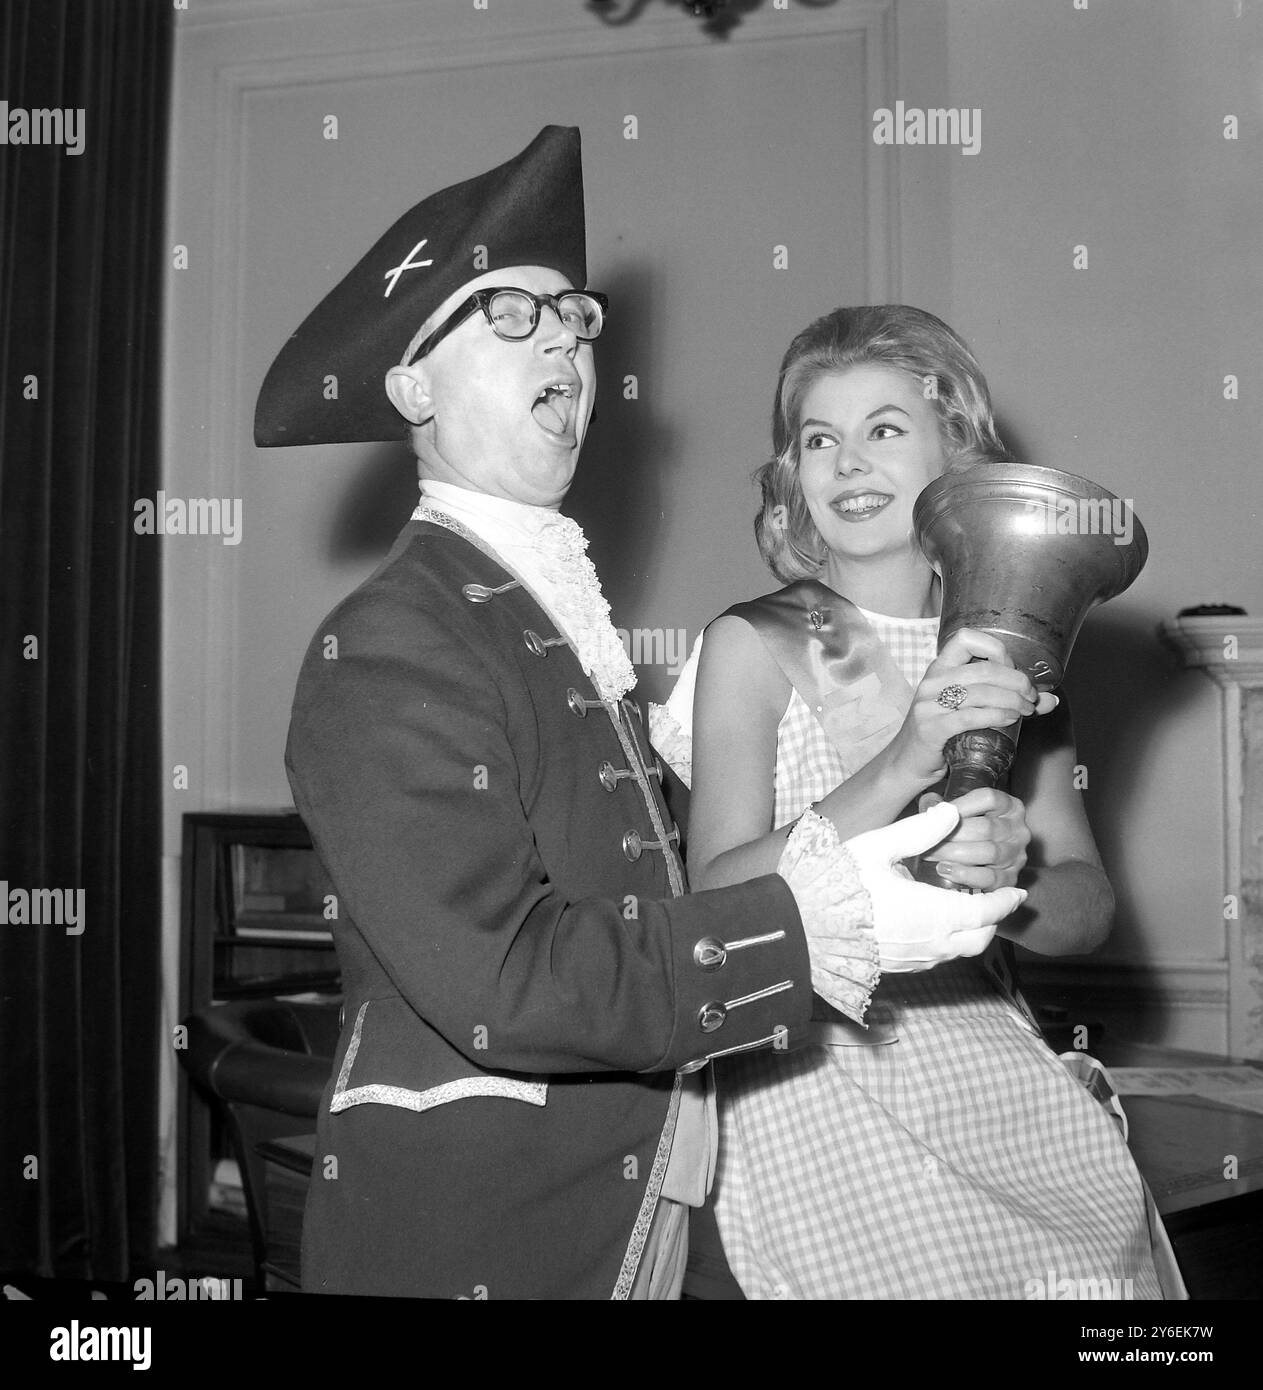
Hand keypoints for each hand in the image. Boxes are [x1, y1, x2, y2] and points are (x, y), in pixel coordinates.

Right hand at [845, 802, 1025, 972]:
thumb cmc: (837, 883)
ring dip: (968, 931)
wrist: (803, 925)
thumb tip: (952, 811)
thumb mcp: (878, 847)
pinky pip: (935, 958)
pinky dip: (946, 942)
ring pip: (957, 951)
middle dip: (992, 919)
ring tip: (963, 908)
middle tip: (994, 900)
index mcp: (933, 913)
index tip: (1017, 891)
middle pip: (979, 938)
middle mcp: (931, 944)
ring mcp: (913, 960)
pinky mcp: (896, 967)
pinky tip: (932, 923)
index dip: (1005, 901)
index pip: (986, 912)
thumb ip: (920, 830)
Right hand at [885, 628, 1058, 786]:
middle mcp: (932, 681)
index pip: (965, 638)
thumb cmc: (942, 733)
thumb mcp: (968, 709)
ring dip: (1012, 700)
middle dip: (1017, 681)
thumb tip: (1050, 700)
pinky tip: (1011, 720)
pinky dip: (997, 716)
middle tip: (1031, 696)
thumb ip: (1006, 700)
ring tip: (1025, 710)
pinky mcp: (931, 727)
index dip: (996, 648)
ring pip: (982, 692)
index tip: (1012, 667)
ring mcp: (929, 704)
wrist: (908, 763)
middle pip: (984, 668)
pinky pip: (972, 716)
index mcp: (939, 668)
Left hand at [916, 788, 1030, 890]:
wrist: (981, 856)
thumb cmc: (967, 829)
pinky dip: (966, 874)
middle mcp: (1018, 830)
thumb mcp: (959, 811)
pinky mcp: (1011, 878)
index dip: (961, 805)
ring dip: (954, 854)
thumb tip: (928, 805)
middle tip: (926, 838)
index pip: (988, 799)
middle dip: (951, 834)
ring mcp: (1017, 855)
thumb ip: (941, 804)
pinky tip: (946, 870)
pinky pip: (990, 878)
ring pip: (988, 853)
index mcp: (1010, 806)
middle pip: (986, 828)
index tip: (937, 812)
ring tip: (930, 853)